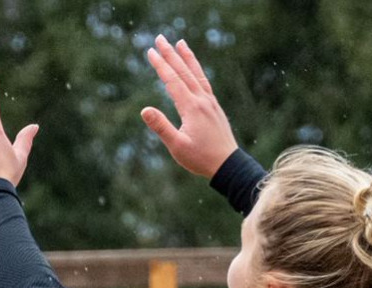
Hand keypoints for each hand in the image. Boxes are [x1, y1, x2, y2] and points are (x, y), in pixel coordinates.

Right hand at [140, 35, 238, 178]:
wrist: (227, 164)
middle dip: (171, 54)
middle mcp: (202, 100)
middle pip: (184, 71)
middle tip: (160, 38)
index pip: (173, 80)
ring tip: (181, 43)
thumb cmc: (200, 158)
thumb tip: (144, 110)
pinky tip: (194, 69)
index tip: (151, 51)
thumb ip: (161, 127)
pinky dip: (197, 71)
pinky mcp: (214, 107)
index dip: (161, 65)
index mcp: (191, 108)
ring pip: (197, 74)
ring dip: (187, 57)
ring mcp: (210, 102)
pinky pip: (204, 82)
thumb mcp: (177, 146)